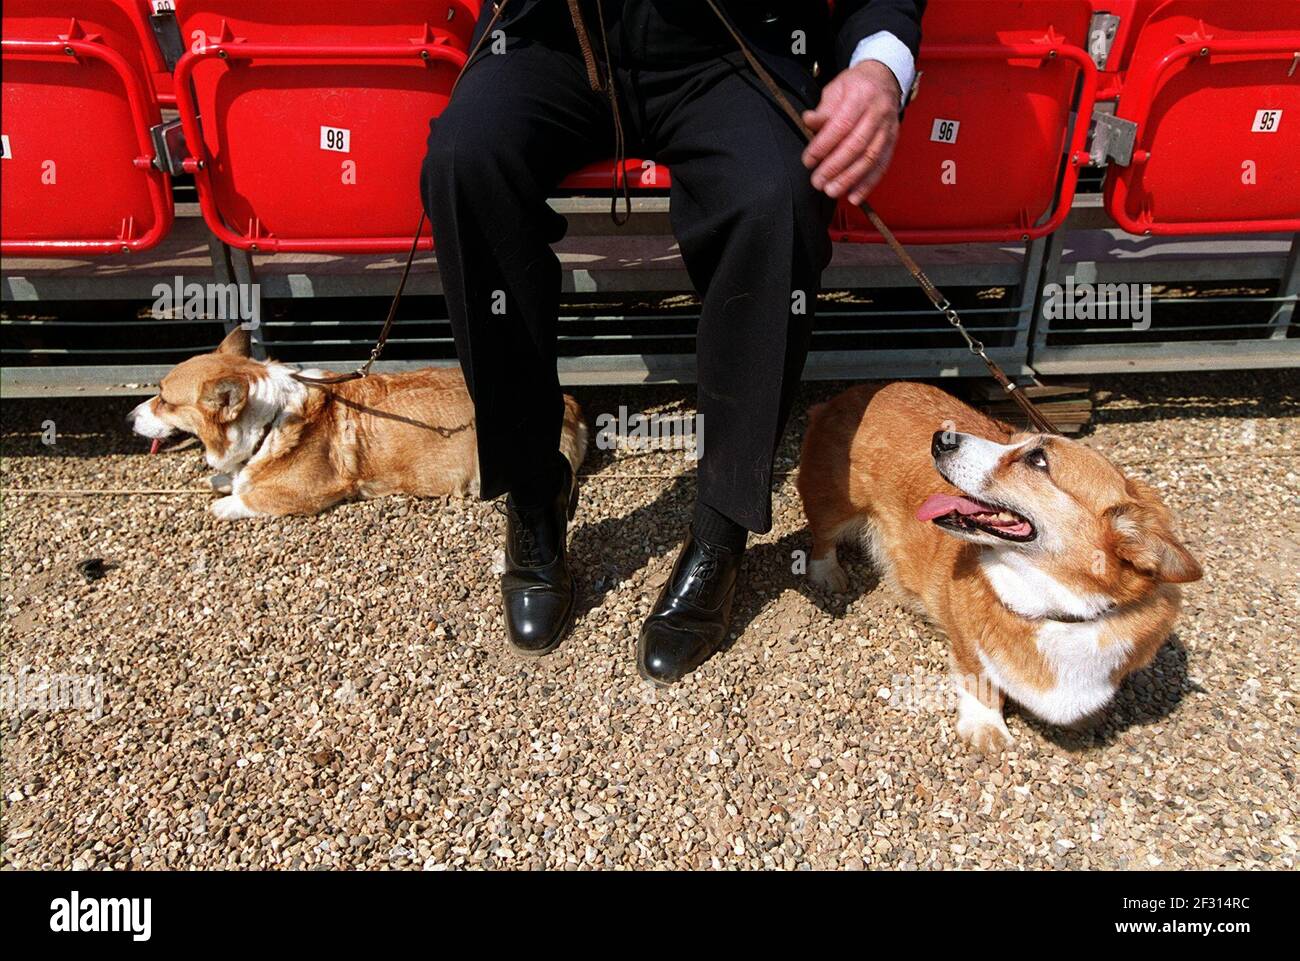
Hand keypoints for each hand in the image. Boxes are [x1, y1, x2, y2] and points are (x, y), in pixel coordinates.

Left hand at [802, 60, 901, 206]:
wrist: (884, 78)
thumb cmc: (857, 85)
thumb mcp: (835, 89)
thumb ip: (823, 110)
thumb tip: (809, 121)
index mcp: (861, 96)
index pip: (841, 125)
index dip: (823, 146)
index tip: (809, 160)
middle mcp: (878, 112)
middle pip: (856, 145)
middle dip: (835, 167)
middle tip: (818, 181)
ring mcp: (888, 128)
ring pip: (870, 158)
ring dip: (850, 179)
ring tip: (832, 190)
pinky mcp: (892, 141)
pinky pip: (882, 165)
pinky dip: (868, 183)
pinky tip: (855, 195)